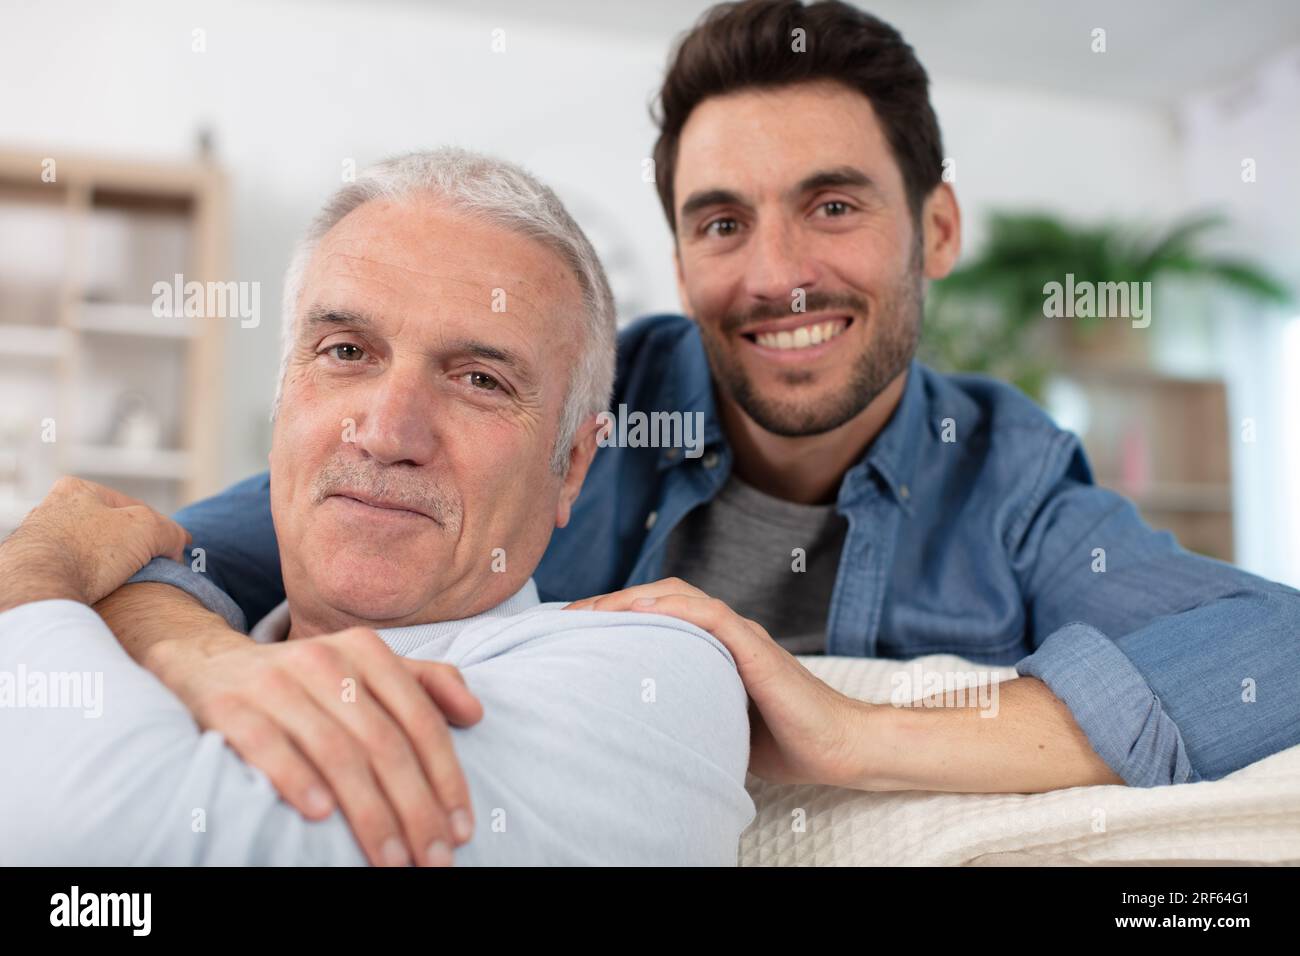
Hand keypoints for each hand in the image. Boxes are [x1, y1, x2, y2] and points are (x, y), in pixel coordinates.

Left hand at [0, 476, 189, 612]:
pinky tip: (101, 595)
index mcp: (76, 489)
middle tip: (149, 569)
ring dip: (111, 568)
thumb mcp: (146, 529)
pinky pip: (73, 574)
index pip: (132, 508)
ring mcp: (39, 542)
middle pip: (111, 531)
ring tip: (125, 586)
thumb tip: (178, 543)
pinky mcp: (32, 570)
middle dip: (133, 549)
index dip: (157, 530)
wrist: (36, 591)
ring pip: (92, 554)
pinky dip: (90, 583)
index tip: (170, 553)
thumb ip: (170, 531)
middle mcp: (51, 511)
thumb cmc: (87, 551)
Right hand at [147, 624, 483, 866]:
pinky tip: (321, 816)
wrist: (212, 663)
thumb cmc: (308, 680)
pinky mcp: (229, 705)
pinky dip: (296, 779)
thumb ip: (426, 684)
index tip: (461, 828)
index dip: (445, 777)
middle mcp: (323, 659)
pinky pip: (267, 745)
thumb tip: (476, 713)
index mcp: (365, 650)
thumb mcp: (367, 669)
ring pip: (335, 751)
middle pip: (383, 743)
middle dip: (414, 809)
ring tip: (391, 859)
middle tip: (433, 858)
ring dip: (368, 812)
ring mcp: (274, 681)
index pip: (419, 719)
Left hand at [566, 578, 872, 786]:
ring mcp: (741, 635)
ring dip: (632, 598)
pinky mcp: (756, 647)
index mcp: (715, 646)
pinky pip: (712, 615)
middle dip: (611, 601)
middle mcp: (726, 632)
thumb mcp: (718, 721)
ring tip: (591, 611)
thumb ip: (684, 710)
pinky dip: (676, 608)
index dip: (615, 614)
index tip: (572, 628)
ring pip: (679, 597)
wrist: (838, 746)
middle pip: (659, 596)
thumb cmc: (784, 740)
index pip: (657, 614)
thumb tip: (634, 726)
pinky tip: (646, 609)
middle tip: (566, 617)